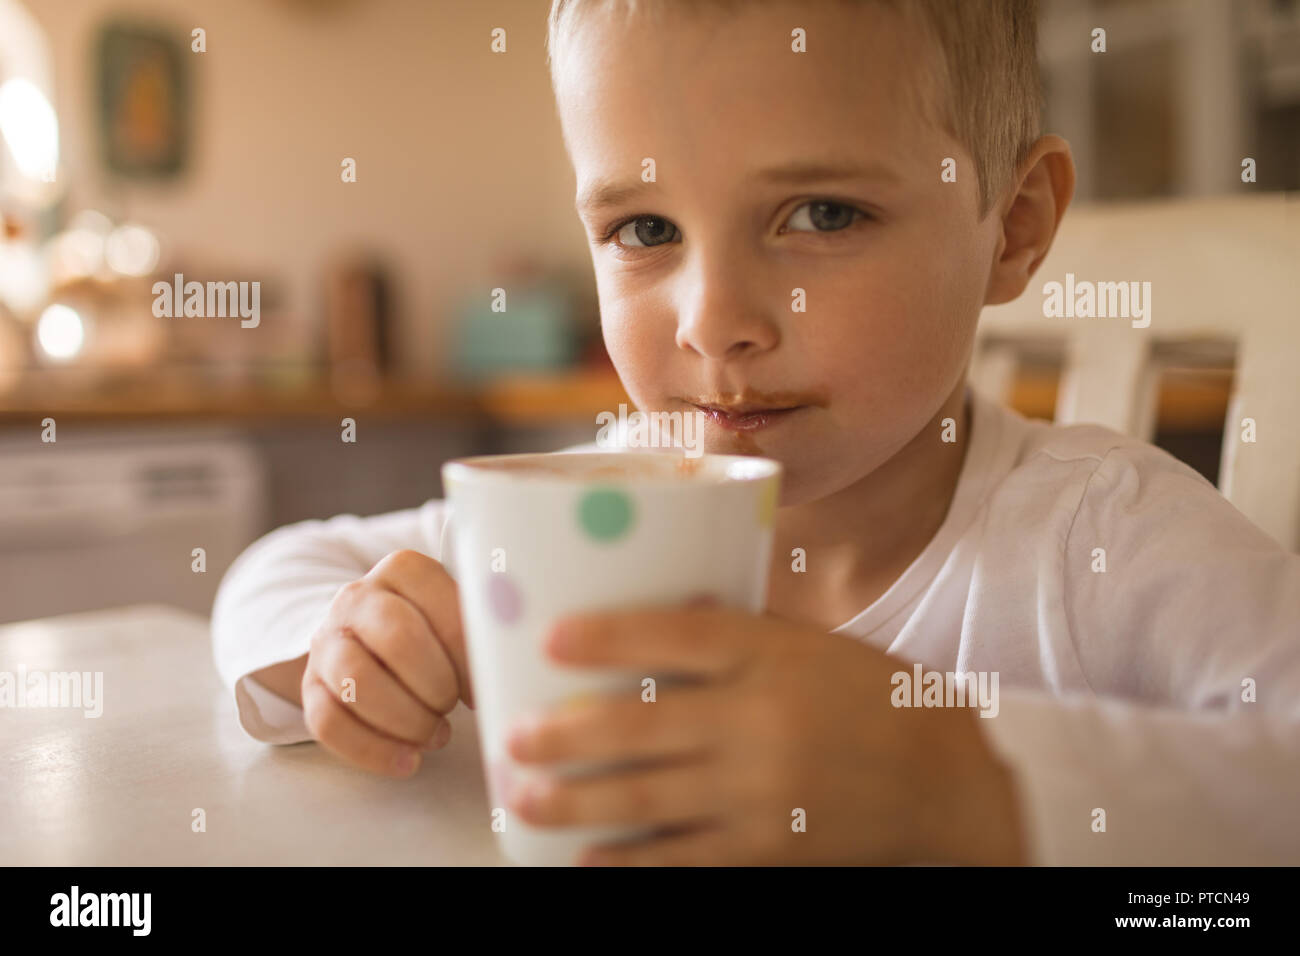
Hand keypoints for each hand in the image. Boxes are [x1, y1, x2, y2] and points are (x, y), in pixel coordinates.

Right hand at [301, 550, 473, 777]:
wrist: (368, 635)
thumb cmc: (433, 631)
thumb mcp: (458, 614)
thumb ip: (485, 630)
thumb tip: (515, 667)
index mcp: (405, 570)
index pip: (442, 610)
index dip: (468, 657)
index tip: (485, 686)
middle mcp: (358, 597)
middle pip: (397, 641)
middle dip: (435, 686)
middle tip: (454, 707)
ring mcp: (327, 640)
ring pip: (358, 681)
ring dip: (406, 719)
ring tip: (436, 734)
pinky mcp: (310, 684)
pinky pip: (328, 722)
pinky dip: (373, 750)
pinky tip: (408, 761)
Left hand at [504, 605, 1027, 864]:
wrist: (944, 780)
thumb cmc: (869, 697)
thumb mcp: (812, 645)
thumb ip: (740, 630)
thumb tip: (657, 601)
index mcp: (775, 655)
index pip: (683, 635)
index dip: (612, 635)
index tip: (553, 637)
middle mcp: (765, 719)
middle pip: (647, 721)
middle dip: (568, 733)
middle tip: (513, 737)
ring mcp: (765, 790)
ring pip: (650, 796)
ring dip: (577, 800)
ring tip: (525, 800)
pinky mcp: (770, 847)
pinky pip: (684, 858)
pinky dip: (630, 862)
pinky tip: (586, 861)